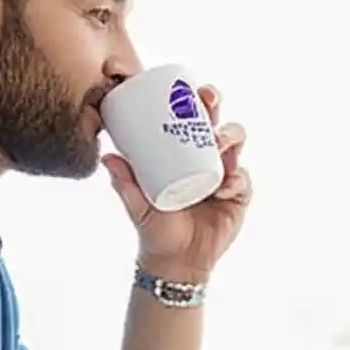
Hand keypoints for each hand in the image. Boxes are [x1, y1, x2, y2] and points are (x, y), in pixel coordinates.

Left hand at [102, 85, 251, 279]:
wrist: (177, 261)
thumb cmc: (156, 229)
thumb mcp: (137, 205)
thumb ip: (124, 183)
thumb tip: (107, 156)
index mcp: (183, 152)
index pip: (189, 118)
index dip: (191, 99)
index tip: (185, 87)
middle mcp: (207, 157)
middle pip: (216, 120)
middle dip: (215, 104)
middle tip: (207, 101)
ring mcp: (226, 174)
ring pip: (236, 143)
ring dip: (230, 137)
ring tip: (218, 145)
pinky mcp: (240, 195)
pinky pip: (242, 180)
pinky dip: (235, 180)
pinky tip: (225, 186)